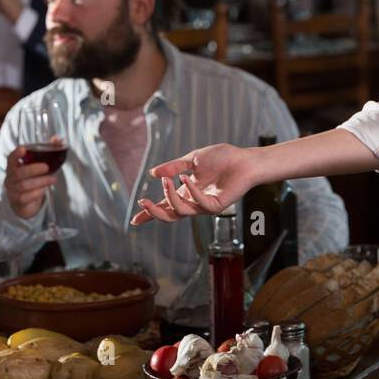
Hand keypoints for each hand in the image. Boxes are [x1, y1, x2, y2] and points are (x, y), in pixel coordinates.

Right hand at [3, 144, 59, 219]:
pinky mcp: (17, 201)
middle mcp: (10, 178)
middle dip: (33, 169)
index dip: (16, 154)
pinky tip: (44, 190)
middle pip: (18, 173)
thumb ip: (47, 151)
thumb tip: (58, 139)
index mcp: (13, 166)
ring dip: (40, 181)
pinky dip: (36, 193)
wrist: (25, 202)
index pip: (11, 158)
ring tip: (53, 179)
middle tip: (47, 167)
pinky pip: (25, 197)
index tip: (23, 149)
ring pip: (23, 186)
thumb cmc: (31, 178)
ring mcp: (12, 190)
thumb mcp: (37, 165)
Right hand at [130, 143, 258, 225]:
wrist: (244, 160)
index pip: (165, 206)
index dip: (150, 213)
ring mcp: (205, 206)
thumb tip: (153, 173)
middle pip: (170, 215)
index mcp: (187, 192)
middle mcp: (194, 202)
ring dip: (170, 197)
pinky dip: (190, 191)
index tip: (134, 220)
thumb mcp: (192, 160)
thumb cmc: (223, 158)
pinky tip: (185, 178)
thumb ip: (173, 166)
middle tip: (143, 203)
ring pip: (181, 212)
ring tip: (166, 181)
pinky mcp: (216, 206)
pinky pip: (199, 204)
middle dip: (154, 212)